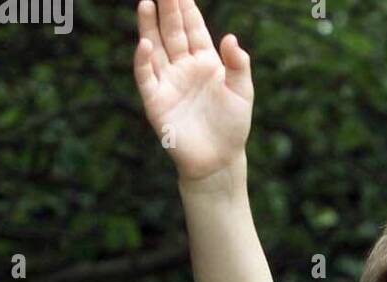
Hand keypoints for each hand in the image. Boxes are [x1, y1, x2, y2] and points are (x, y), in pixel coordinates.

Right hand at [133, 0, 252, 183]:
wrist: (218, 160)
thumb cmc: (233, 127)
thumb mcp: (243, 94)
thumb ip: (239, 65)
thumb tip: (231, 38)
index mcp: (205, 62)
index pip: (194, 29)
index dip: (187, 9)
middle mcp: (183, 67)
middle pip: (172, 32)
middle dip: (167, 9)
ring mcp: (168, 81)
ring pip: (155, 47)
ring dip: (149, 26)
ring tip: (146, 3)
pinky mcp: (156, 99)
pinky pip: (146, 75)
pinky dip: (143, 60)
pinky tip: (145, 43)